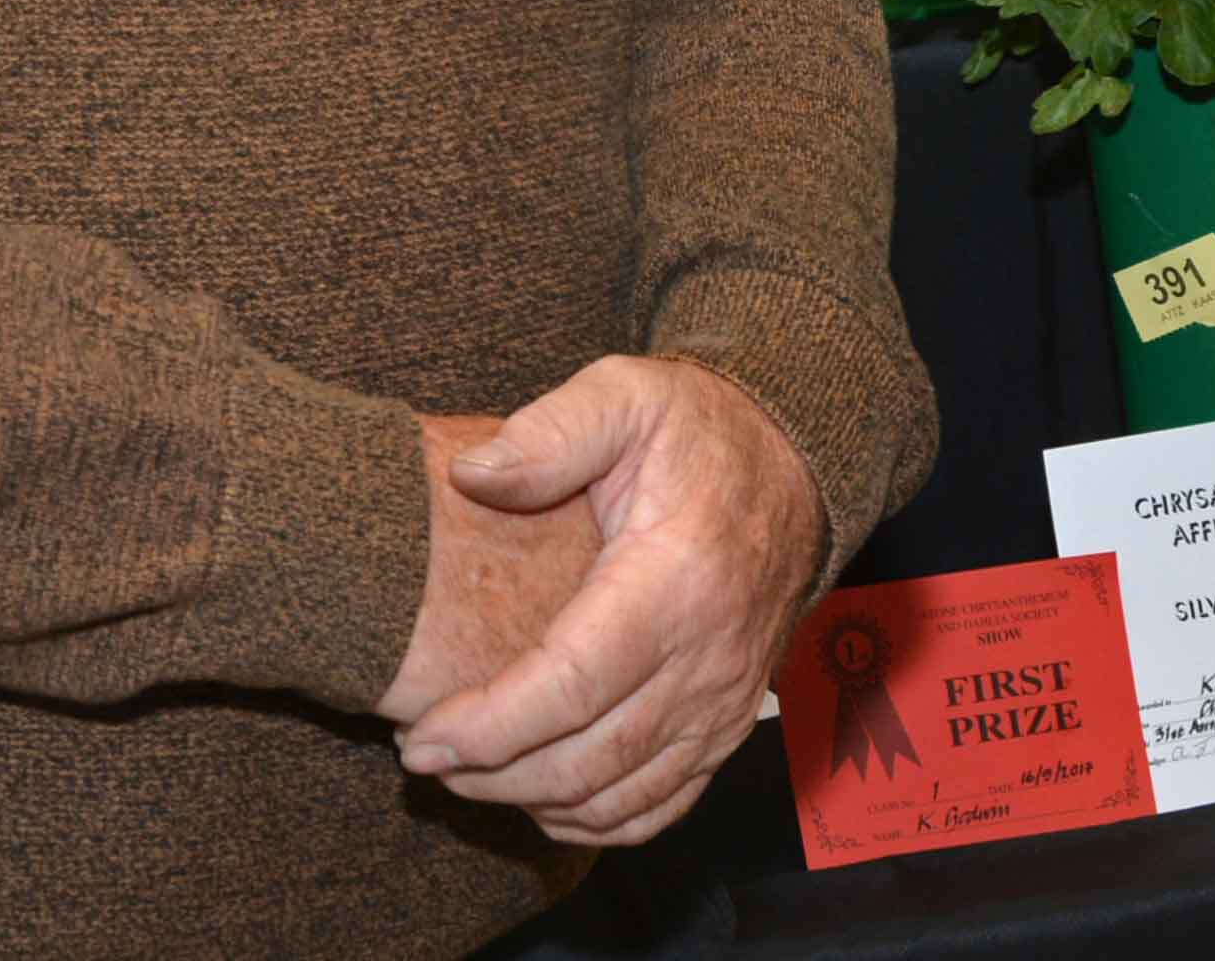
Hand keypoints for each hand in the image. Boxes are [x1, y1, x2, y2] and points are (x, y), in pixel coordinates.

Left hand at [395, 356, 819, 846]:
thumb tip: (471, 476)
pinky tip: (537, 802)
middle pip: (591, 758)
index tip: (423, 739)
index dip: (492, 725)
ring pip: (621, 795)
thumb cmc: (696, 430)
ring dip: (533, 803)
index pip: (574, 683)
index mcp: (676, 580)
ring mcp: (725, 703)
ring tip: (461, 776)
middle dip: (495, 775)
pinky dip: (595, 823)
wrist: (794, 465)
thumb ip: (548, 431)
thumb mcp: (625, 392)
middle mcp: (709, 658)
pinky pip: (662, 805)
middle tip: (420, 759)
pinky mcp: (729, 725)